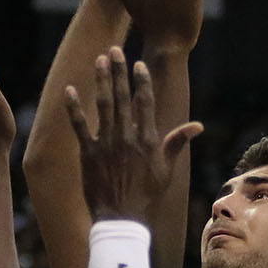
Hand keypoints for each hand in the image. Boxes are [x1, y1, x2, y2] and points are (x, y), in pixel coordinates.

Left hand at [66, 48, 202, 221]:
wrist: (122, 218)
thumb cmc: (147, 194)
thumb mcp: (167, 169)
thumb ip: (177, 143)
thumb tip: (197, 126)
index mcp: (147, 139)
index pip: (145, 102)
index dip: (141, 81)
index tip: (137, 63)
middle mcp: (127, 137)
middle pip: (123, 97)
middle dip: (119, 71)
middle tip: (114, 50)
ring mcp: (107, 144)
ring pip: (104, 105)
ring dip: (101, 81)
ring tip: (99, 60)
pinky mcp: (89, 153)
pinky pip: (80, 126)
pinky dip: (74, 108)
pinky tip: (70, 90)